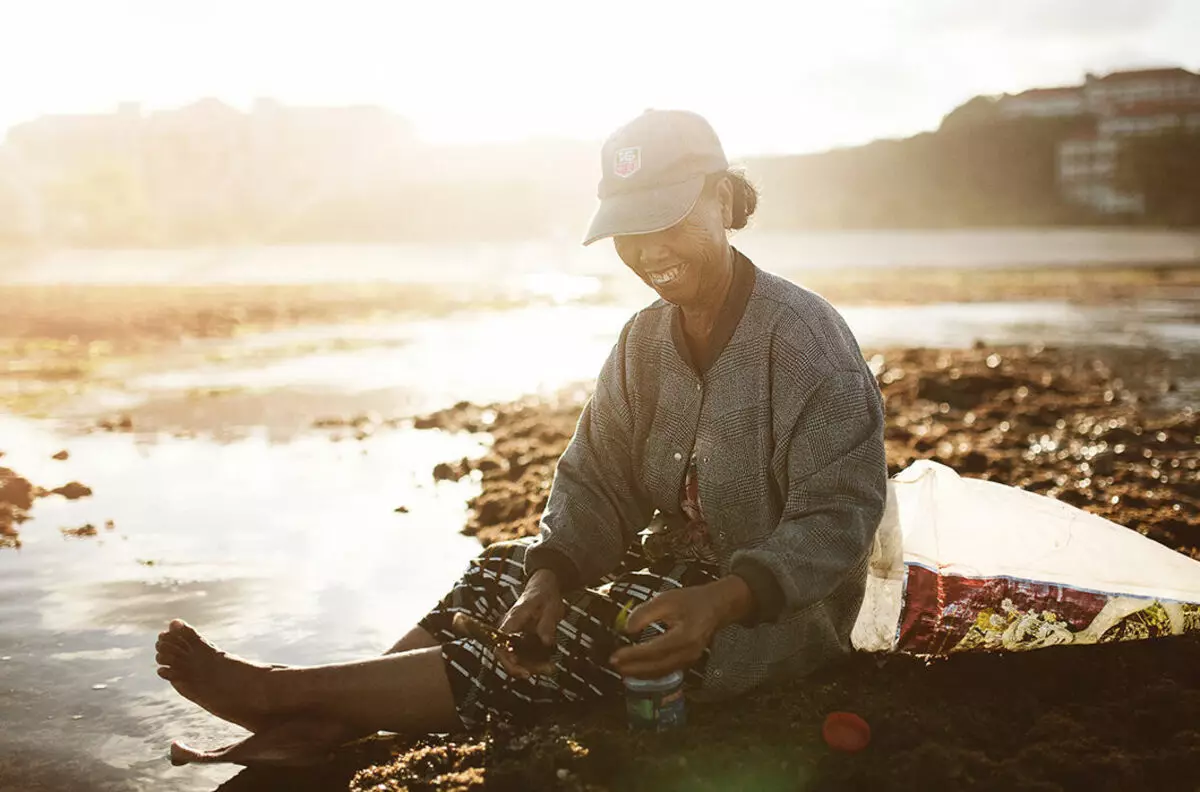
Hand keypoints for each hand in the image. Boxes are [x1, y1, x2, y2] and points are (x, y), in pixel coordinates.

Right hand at [496, 569, 563, 678]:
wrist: (543, 586)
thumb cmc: (545, 594)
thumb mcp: (551, 607)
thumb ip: (547, 624)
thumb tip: (546, 643)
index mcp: (513, 619)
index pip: (501, 645)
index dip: (509, 662)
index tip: (525, 671)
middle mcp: (509, 629)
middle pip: (508, 656)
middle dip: (525, 668)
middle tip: (546, 670)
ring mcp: (514, 634)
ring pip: (516, 657)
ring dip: (532, 666)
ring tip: (550, 669)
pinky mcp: (521, 638)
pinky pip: (523, 654)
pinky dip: (534, 662)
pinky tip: (548, 664)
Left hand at [609, 576, 753, 678]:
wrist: (716, 607)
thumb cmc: (691, 601)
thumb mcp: (667, 599)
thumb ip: (645, 613)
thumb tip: (626, 628)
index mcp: (685, 635)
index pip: (655, 650)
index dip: (634, 655)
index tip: (616, 655)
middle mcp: (689, 651)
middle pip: (658, 666)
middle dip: (634, 668)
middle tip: (614, 664)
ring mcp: (690, 658)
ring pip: (662, 672)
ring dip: (641, 673)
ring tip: (622, 669)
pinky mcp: (689, 661)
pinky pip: (667, 671)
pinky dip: (651, 673)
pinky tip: (638, 670)